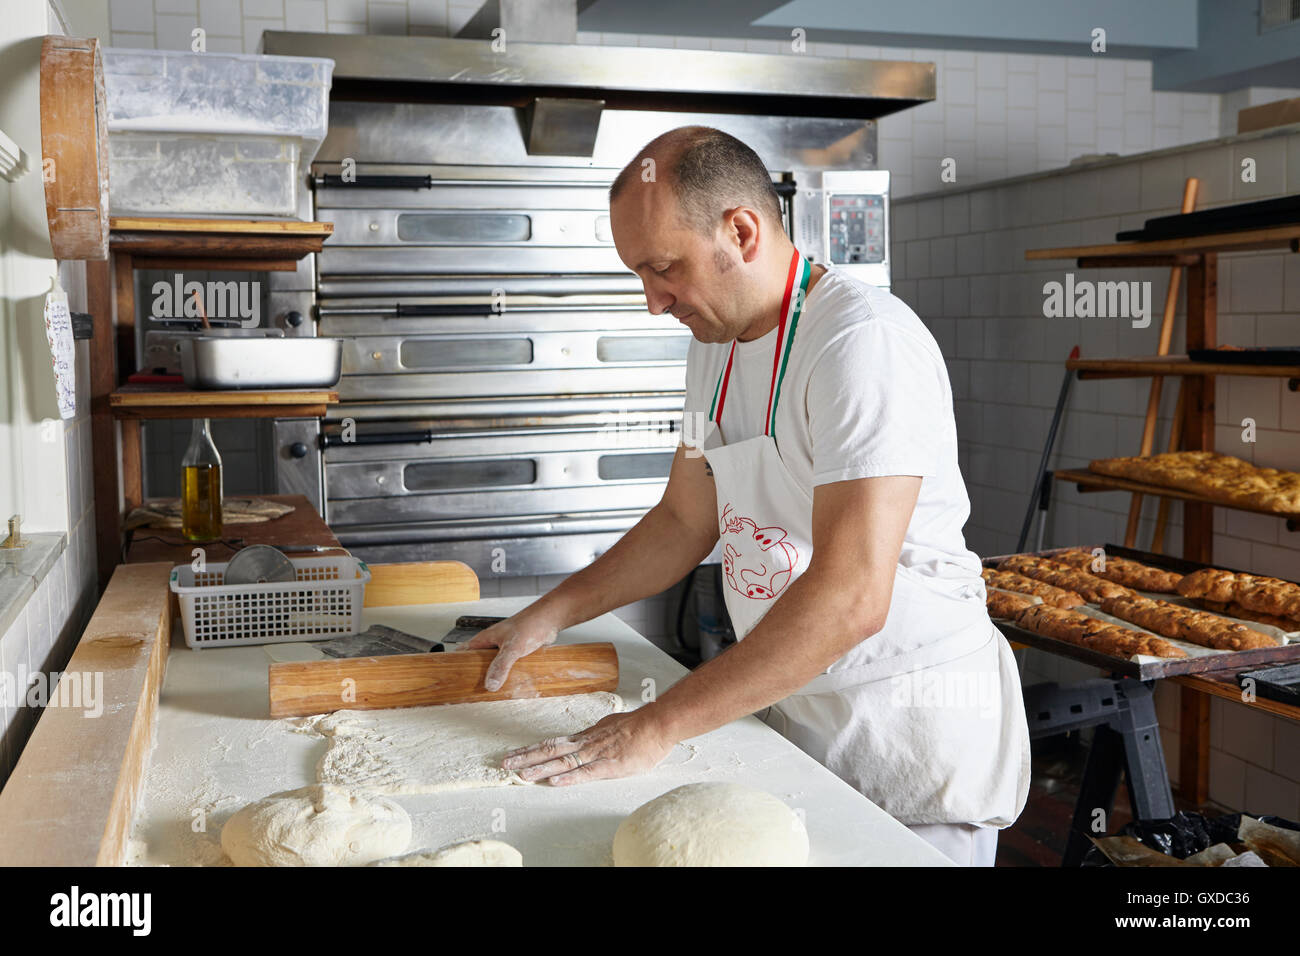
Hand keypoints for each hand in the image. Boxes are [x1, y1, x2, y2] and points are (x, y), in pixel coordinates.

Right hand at [465, 610, 559, 691]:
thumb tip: (490, 684)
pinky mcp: (516, 652)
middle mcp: (492, 643)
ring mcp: (504, 648)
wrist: (550, 619)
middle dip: (475, 674)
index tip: (453, 679)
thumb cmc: (530, 624)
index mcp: (485, 639)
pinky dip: (507, 674)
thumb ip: (501, 666)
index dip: (456, 664)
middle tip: (473, 690)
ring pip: (493, 664)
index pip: (463, 652)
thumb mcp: (512, 648)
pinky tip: (509, 683)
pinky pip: (507, 666)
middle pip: (477, 661)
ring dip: (493, 675)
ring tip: (490, 691)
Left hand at [502, 709, 673, 786]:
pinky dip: (569, 777)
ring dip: (540, 768)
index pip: (554, 743)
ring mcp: (597, 753)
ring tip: (521, 774)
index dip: (533, 749)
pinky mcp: (610, 765)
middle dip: (526, 757)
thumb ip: (598, 734)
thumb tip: (588, 737)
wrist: (658, 723)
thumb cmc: (640, 726)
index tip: (515, 755)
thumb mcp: (612, 726)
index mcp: (586, 735)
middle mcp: (586, 743)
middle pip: (551, 749)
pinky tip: (554, 781)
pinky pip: (586, 772)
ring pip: (563, 761)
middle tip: (505, 763)